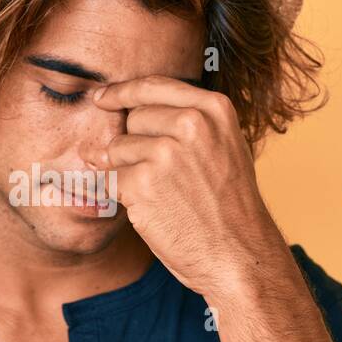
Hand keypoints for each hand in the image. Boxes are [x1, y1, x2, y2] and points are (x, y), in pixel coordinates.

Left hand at [80, 76, 285, 302]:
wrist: (238, 255)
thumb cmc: (230, 207)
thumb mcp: (224, 148)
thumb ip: (185, 123)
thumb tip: (122, 112)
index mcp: (214, 109)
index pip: (153, 86)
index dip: (122, 92)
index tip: (102, 97)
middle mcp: (191, 123)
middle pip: (133, 118)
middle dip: (133, 144)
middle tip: (160, 176)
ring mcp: (166, 153)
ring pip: (116, 149)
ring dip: (126, 172)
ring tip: (160, 195)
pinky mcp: (143, 183)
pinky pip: (111, 180)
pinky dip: (121, 196)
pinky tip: (151, 210)